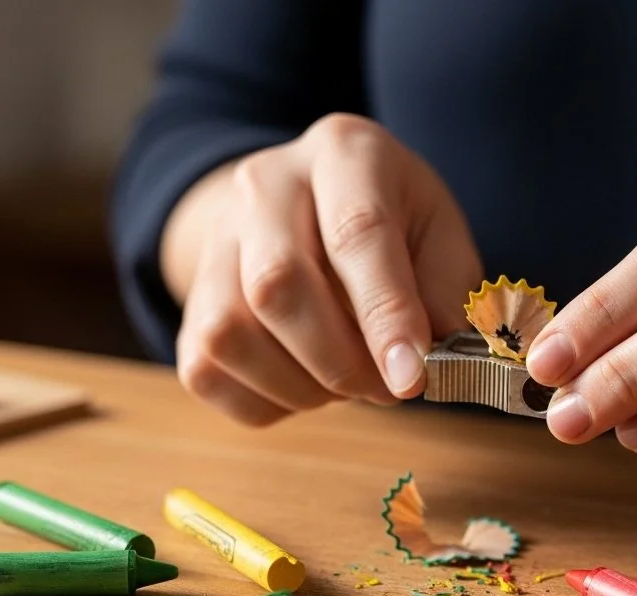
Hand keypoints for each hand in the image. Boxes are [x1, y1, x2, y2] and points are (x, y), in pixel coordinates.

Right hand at [163, 114, 480, 425]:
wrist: (303, 214)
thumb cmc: (388, 226)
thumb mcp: (438, 235)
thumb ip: (447, 291)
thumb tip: (433, 357)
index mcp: (343, 153)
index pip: (356, 233)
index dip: (385, 315)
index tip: (411, 377)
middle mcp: (264, 186)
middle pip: (278, 285)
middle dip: (341, 361)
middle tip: (387, 389)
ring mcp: (215, 244)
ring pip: (231, 335)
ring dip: (302, 387)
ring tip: (346, 383)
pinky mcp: (189, 306)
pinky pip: (207, 372)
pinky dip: (265, 401)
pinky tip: (304, 386)